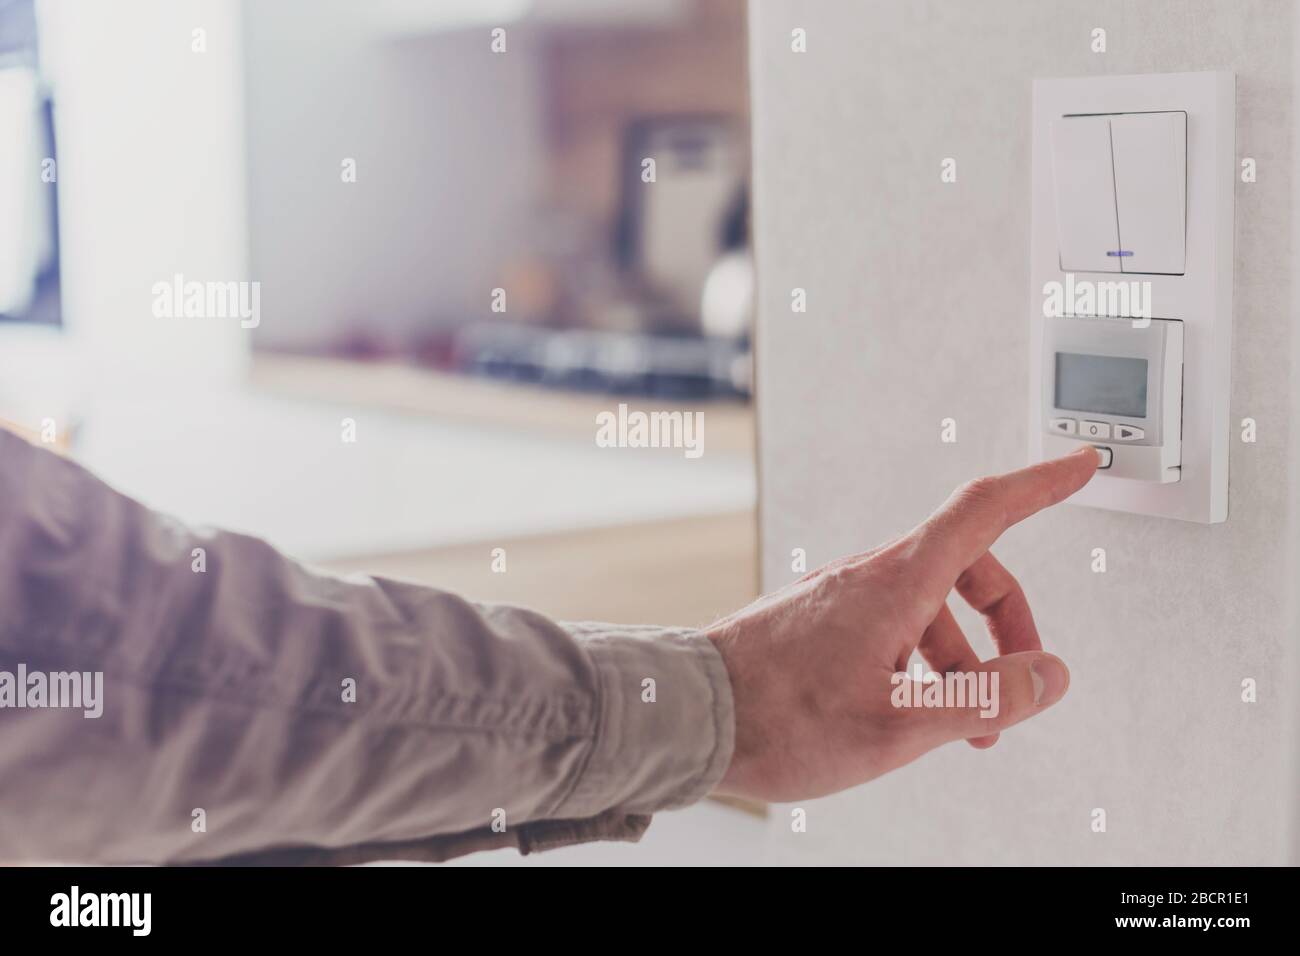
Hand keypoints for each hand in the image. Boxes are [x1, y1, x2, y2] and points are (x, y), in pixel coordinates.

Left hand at [708, 446, 1099, 802]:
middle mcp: (868, 576)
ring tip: (969, 726)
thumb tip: (1046, 677)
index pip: (983, 510)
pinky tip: (914, 710)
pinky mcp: (820, 621)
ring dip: (963, 657)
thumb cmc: (775, 719)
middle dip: (1009, 619)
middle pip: (967, 566)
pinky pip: (892, 624)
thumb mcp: (897, 724)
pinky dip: (922, 660)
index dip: (1040, 485)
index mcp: (894, 582)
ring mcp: (840, 596)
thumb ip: (981, 700)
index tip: (1079, 466)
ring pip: (928, 605)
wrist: (687, 716)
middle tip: (1025, 676)